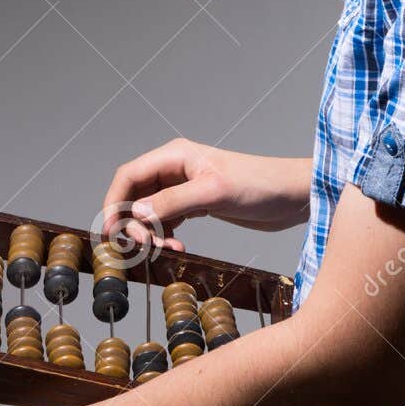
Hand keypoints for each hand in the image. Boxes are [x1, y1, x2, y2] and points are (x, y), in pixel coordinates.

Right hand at [101, 138, 311, 253]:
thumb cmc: (260, 184)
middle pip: (134, 195)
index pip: (128, 176)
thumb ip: (172, 202)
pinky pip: (167, 221)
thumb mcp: (214, 192)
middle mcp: (175, 169)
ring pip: (148, 211)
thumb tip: (135, 214)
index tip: (111, 231)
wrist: (293, 196)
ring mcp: (184, 187)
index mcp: (175, 156)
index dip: (114, 202)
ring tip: (168, 249)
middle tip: (147, 246)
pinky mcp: (196, 204)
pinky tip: (178, 246)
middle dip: (133, 223)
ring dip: (150, 233)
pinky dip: (165, 236)